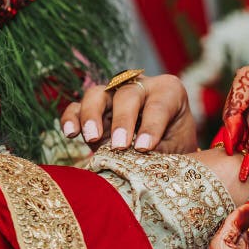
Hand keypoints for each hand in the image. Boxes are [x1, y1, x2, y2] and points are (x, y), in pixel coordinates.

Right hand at [60, 74, 196, 153]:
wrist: (166, 152)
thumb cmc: (175, 148)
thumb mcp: (177, 150)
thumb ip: (162, 152)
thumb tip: (143, 162)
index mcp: (168, 92)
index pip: (159, 104)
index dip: (151, 125)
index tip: (145, 147)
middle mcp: (140, 87)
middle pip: (127, 94)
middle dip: (123, 120)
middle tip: (121, 145)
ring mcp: (113, 96)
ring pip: (98, 94)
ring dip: (92, 115)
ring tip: (92, 137)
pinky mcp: (93, 110)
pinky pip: (77, 106)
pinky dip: (71, 118)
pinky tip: (71, 133)